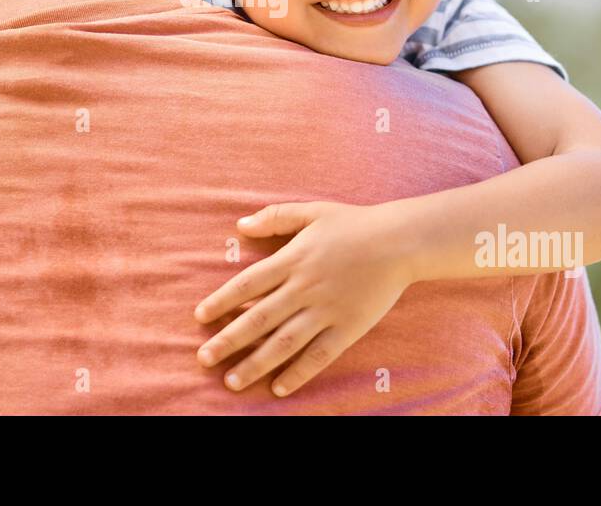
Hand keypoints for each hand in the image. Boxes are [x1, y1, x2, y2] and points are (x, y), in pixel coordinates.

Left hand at [194, 200, 416, 396]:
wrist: (400, 241)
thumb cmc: (354, 223)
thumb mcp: (312, 211)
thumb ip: (275, 217)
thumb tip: (241, 225)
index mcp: (293, 258)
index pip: (247, 283)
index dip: (221, 301)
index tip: (200, 317)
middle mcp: (304, 287)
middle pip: (259, 318)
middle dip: (228, 340)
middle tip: (203, 359)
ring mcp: (326, 310)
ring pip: (284, 342)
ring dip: (255, 363)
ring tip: (231, 381)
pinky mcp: (348, 327)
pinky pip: (319, 355)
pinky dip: (298, 372)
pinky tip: (279, 388)